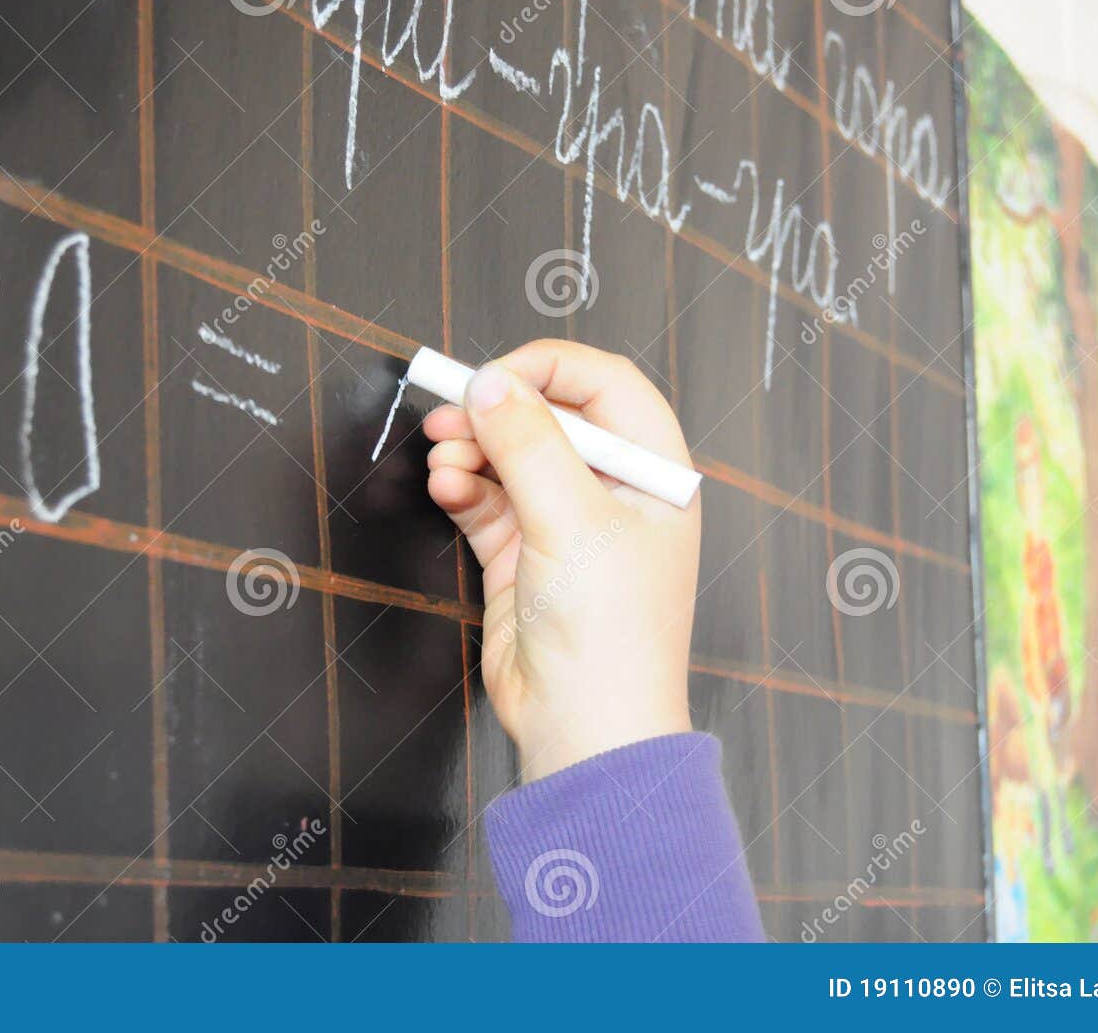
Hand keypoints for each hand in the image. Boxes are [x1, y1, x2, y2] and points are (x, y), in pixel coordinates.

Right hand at [423, 339, 700, 781]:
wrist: (585, 729)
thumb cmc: (611, 634)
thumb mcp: (574, 520)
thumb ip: (528, 443)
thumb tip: (490, 382)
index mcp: (653, 473)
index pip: (606, 385)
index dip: (548, 368)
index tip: (495, 375)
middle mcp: (613, 492)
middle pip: (550, 416)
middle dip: (498, 409)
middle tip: (451, 411)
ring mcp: (566, 523)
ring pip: (510, 456)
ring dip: (472, 447)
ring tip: (444, 455)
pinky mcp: (523, 555)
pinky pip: (486, 498)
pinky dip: (463, 486)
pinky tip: (447, 486)